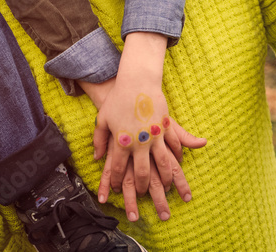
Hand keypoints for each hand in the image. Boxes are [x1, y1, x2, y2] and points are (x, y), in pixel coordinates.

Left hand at [89, 33, 205, 220]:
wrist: (137, 81)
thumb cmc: (117, 99)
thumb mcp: (102, 119)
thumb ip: (99, 140)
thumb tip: (97, 158)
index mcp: (122, 142)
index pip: (119, 169)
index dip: (117, 182)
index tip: (118, 190)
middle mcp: (139, 142)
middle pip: (143, 173)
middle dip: (143, 187)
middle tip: (143, 194)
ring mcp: (154, 135)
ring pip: (163, 164)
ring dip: (165, 179)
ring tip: (167, 188)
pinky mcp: (165, 127)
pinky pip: (174, 146)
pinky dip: (177, 156)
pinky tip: (178, 163)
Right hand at [109, 119, 206, 221]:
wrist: (126, 94)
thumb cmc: (148, 109)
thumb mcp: (168, 122)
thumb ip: (184, 137)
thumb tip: (204, 142)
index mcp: (160, 146)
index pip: (175, 169)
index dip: (182, 184)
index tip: (188, 198)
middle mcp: (145, 153)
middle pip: (154, 183)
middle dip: (160, 201)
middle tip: (165, 217)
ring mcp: (128, 153)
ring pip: (130, 182)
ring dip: (132, 202)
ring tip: (134, 218)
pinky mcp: (113, 150)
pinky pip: (108, 171)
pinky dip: (105, 185)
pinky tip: (104, 198)